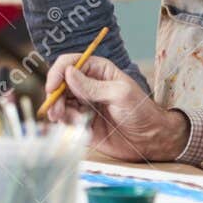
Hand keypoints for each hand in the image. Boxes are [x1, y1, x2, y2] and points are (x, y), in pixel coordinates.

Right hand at [43, 53, 187, 160]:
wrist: (149, 140)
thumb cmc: (141, 112)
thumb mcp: (120, 94)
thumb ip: (93, 86)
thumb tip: (68, 73)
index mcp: (98, 70)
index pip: (70, 63)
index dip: (58, 72)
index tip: (53, 87)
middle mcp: (87, 85)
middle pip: (60, 83)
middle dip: (55, 95)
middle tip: (56, 110)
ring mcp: (83, 103)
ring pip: (59, 102)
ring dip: (58, 110)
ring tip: (64, 119)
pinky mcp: (82, 122)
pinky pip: (65, 119)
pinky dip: (65, 123)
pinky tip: (78, 127)